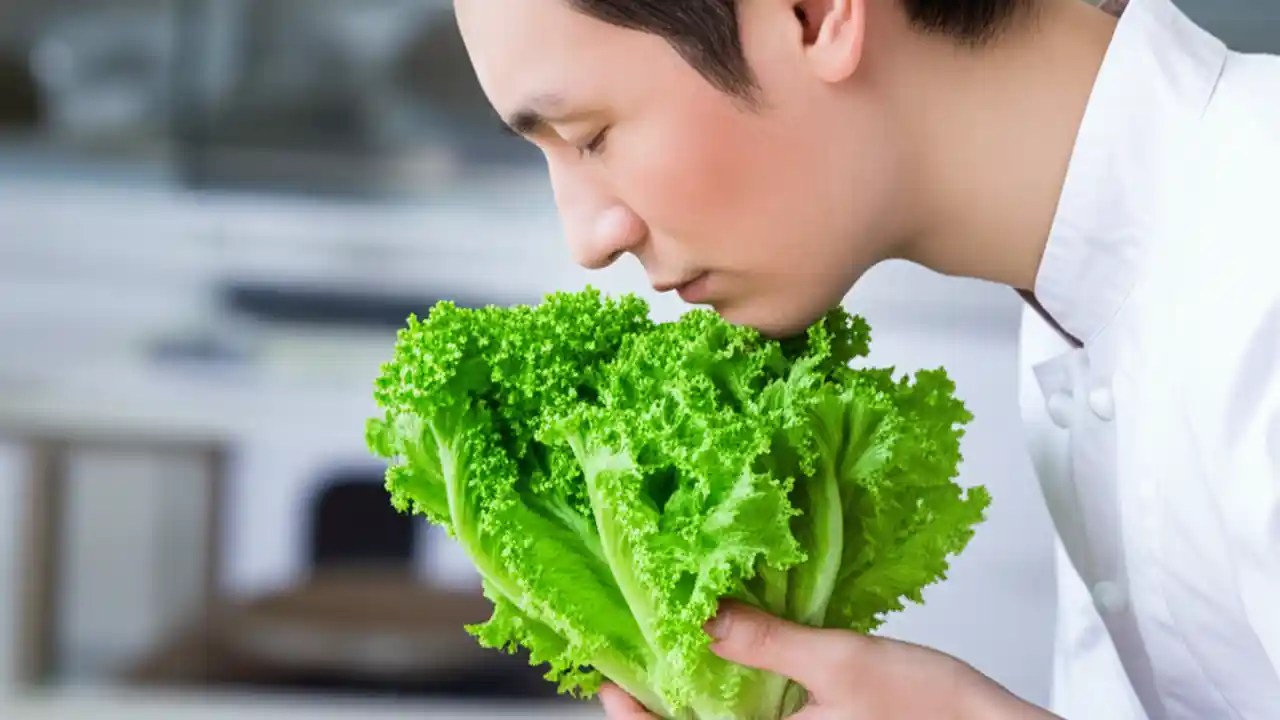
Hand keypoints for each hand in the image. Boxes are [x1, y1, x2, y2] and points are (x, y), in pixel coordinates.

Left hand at [600, 601, 1058, 718]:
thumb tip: (706, 616)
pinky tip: (742, 667)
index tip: (607, 681)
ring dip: (701, 697)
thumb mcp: (843, 663)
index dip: (636, 715)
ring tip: (681, 653)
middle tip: (635, 657)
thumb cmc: (937, 714)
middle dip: (665, 701)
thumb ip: (770, 642)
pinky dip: (743, 698)